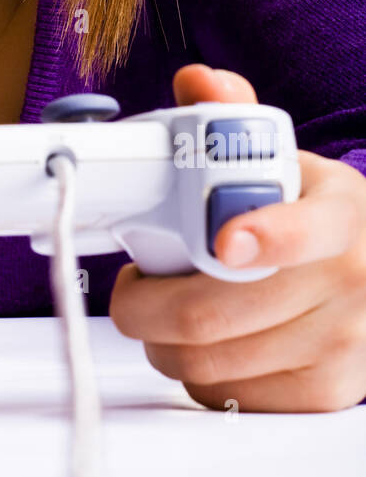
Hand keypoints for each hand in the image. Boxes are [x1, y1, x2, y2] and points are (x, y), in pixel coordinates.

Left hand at [108, 64, 365, 411]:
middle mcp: (346, 283)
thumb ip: (234, 116)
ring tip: (164, 310)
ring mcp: (337, 345)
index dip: (262, 236)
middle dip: (143, 305)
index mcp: (337, 216)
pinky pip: (223, 393)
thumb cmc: (315, 218)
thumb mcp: (287, 160)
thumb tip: (197, 83)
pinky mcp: (321, 393)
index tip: (226, 239)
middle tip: (133, 285)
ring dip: (160, 341)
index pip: (302, 230)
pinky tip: (202, 342)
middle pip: (211, 314)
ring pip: (205, 362)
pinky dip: (192, 371)